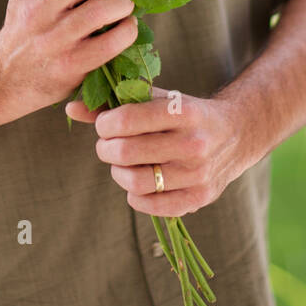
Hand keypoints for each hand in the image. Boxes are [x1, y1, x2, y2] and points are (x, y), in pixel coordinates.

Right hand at [0, 0, 138, 115]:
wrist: (6, 79)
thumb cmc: (29, 30)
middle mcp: (35, 10)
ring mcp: (52, 40)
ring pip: (100, 10)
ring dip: (124, 1)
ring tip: (128, 2)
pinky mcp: (68, 66)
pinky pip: (109, 43)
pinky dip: (127, 30)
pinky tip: (128, 27)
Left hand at [65, 85, 248, 216]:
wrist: (235, 133)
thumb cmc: (184, 112)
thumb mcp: (156, 99)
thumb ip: (115, 104)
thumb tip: (70, 109)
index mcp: (182, 110)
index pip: (127, 119)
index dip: (105, 124)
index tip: (104, 126)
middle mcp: (193, 142)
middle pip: (127, 152)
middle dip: (106, 149)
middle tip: (108, 146)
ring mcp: (198, 173)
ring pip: (137, 182)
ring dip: (118, 173)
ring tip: (121, 163)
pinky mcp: (200, 197)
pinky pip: (153, 206)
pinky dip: (135, 197)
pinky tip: (136, 183)